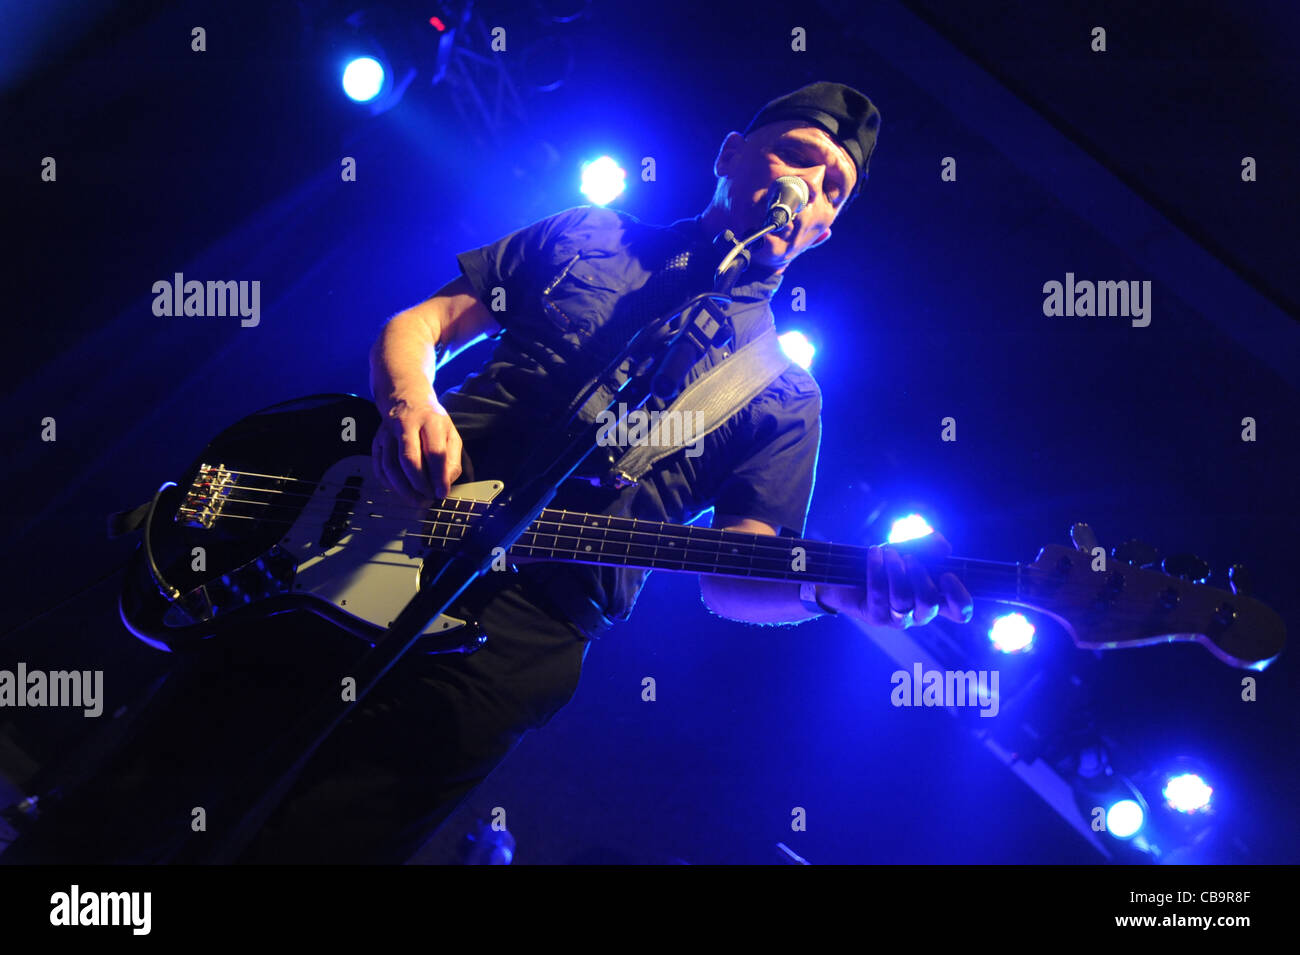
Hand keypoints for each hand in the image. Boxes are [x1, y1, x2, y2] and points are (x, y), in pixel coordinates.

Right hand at [371, 390, 463, 503]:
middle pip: (409, 459)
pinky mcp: (377, 441)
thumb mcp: (450, 434)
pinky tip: (399, 490)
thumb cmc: (432, 421)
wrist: (406, 399)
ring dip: (403, 488)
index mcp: (431, 421)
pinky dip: (388, 483)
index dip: (439, 476)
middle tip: (427, 499)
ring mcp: (388, 432)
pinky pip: (378, 466)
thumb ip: (452, 459)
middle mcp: (407, 424)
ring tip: (415, 500)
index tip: (442, 493)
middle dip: (419, 485)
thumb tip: (446, 484)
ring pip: (390, 465)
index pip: (435, 452)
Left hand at [819, 532, 972, 628]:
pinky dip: (877, 568)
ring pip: (902, 600)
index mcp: (936, 600)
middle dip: (920, 576)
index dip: (960, 598)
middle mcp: (919, 614)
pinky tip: (874, 553)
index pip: (960, 612)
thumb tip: (945, 548)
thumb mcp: (910, 549)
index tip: (947, 575)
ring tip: (888, 552)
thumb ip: (930, 546)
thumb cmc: (886, 563)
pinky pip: (879, 593)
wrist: (846, 573)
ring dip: (896, 570)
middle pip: (929, 604)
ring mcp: (897, 619)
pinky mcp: (875, 617)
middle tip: (909, 558)